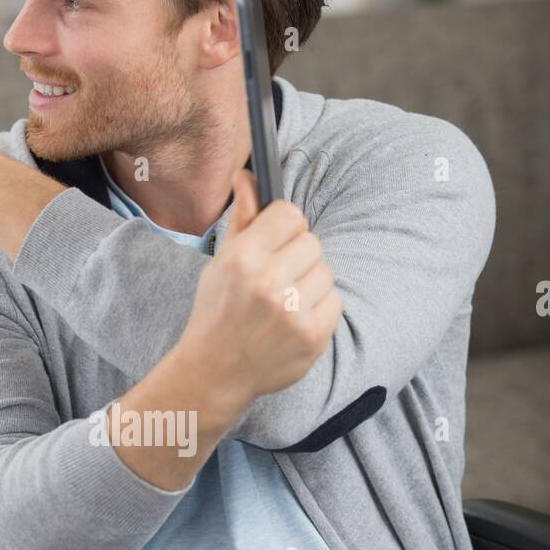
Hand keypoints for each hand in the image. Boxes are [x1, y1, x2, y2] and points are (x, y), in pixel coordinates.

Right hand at [177, 169, 342, 414]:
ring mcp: (293, 312)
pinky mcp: (312, 336)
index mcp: (243, 258)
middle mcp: (268, 283)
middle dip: (298, 258)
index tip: (277, 243)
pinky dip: (319, 310)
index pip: (289, 214)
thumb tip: (249, 176)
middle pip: (312, 242)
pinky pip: (335, 302)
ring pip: (326, 272)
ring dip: (310, 284)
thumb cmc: (217, 313)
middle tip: (278, 280)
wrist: (214, 373)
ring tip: (285, 303)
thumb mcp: (220, 263)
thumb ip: (242, 220)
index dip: (285, 228)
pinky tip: (295, 321)